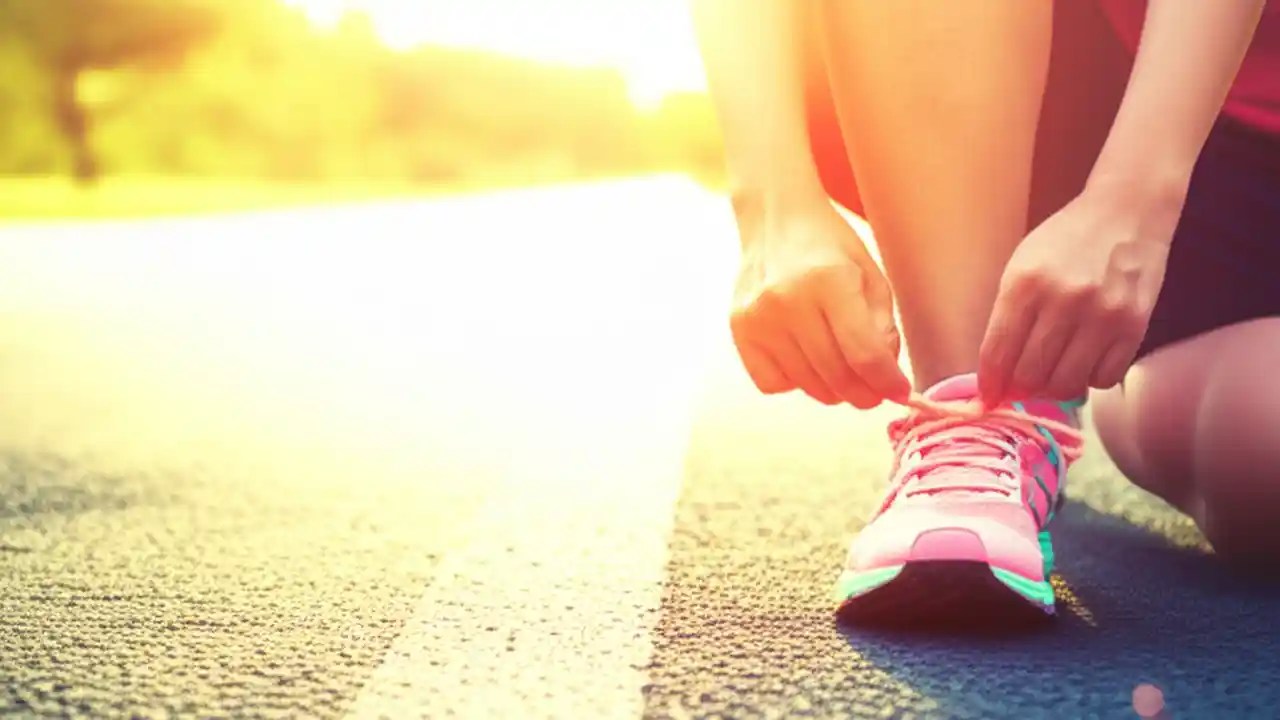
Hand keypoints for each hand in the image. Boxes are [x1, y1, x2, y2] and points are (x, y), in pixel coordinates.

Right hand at [729, 191, 910, 407]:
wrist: (774, 220)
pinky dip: (795, 382)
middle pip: (836, 376)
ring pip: (807, 385)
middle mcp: (788, 300)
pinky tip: (804, 359)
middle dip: (865, 393)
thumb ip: (882, 327)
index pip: (864, 353)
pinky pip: (773, 383)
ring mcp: (759, 318)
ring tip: (841, 369)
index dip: (888, 382)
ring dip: (833, 389)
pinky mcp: (740, 330)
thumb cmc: (828, 248)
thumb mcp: (869, 275)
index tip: (900, 392)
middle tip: (875, 391)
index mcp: (829, 280)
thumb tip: (885, 379)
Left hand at [979, 186, 1181, 404]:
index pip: (997, 352)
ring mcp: (1102, 316)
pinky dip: (1089, 379)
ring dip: (1053, 389)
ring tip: (1051, 375)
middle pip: (1030, 374)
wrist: (1127, 212)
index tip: (988, 396)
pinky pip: (1104, 379)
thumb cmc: (1066, 240)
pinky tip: (1084, 362)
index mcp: (1024, 284)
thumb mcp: (1022, 265)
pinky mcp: (1134, 326)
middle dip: (1019, 389)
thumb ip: (1008, 315)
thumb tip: (997, 371)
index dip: (990, 383)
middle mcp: (1063, 301)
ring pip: (1066, 384)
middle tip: (1020, 387)